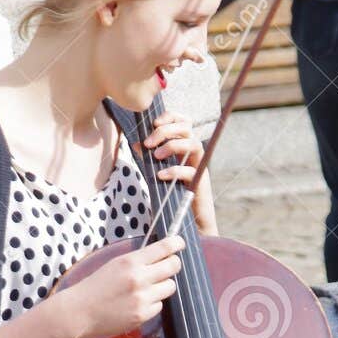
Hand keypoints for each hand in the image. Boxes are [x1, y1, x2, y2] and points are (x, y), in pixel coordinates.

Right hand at [61, 235, 186, 337]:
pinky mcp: (143, 315)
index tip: (180, 243)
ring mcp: (143, 298)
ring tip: (147, 288)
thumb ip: (137, 261)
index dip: (176, 243)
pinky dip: (152, 303)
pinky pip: (159, 305)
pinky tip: (136, 303)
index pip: (164, 248)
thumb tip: (160, 255)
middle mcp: (139, 278)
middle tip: (169, 265)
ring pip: (170, 286)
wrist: (79, 312)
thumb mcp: (114, 265)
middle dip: (173, 264)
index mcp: (130, 262)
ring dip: (163, 285)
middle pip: (173, 266)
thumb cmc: (94, 287)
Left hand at [134, 112, 217, 234]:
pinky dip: (174, 170)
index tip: (154, 123)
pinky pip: (190, 171)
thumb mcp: (158, 170)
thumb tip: (137, 143)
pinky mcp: (200, 184)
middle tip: (149, 142)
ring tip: (156, 156)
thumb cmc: (172, 194)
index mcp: (184, 147)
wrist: (187, 220)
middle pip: (188, 128)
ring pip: (194, 144)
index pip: (183, 122)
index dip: (171, 116)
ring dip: (172, 146)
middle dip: (166, 131)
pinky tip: (160, 175)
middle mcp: (194, 155)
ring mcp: (199, 168)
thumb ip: (150, 157)